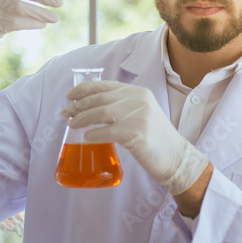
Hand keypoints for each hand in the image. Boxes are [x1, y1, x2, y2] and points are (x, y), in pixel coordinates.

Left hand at [62, 81, 208, 194]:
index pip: (105, 85)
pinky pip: (108, 132)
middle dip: (79, 105)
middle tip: (65, 113)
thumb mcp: (141, 114)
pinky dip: (94, 134)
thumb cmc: (155, 139)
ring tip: (71, 124)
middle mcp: (139, 100)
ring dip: (82, 118)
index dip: (84, 89)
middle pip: (101, 99)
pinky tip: (86, 138)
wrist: (176, 157)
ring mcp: (139, 116)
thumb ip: (122, 107)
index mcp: (138, 92)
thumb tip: (89, 108)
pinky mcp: (137, 133)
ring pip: (101, 112)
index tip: (69, 96)